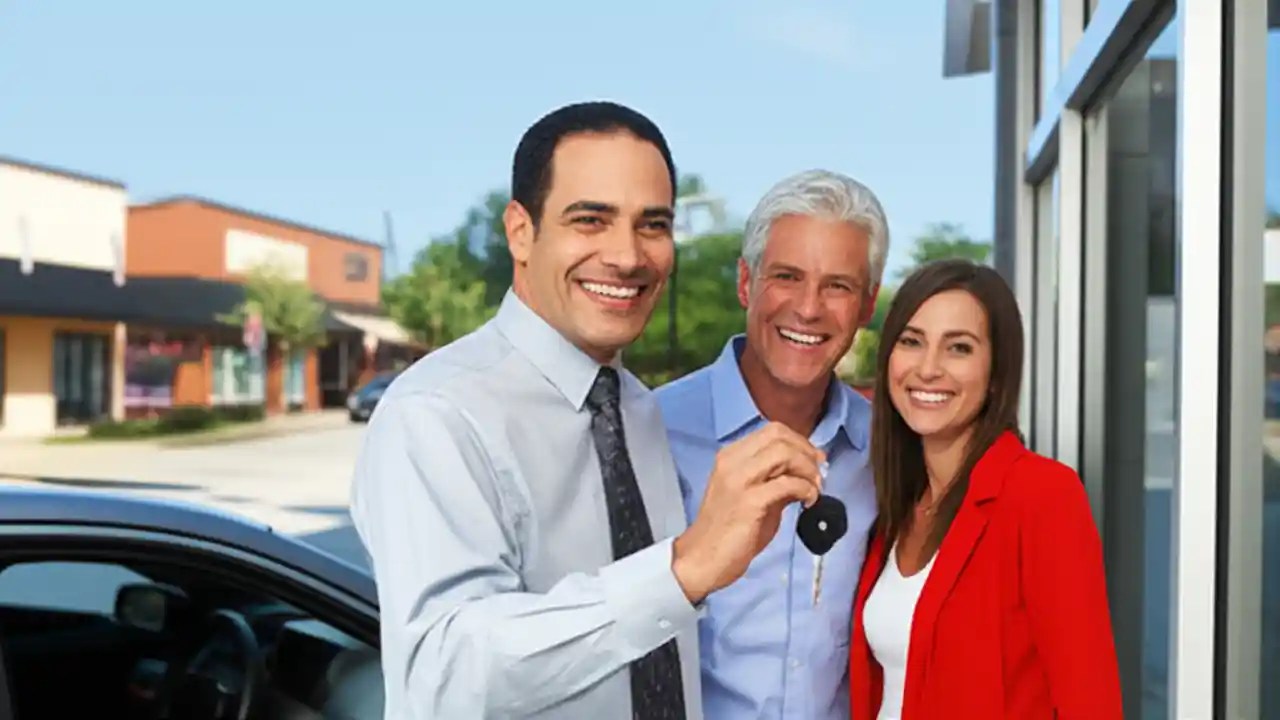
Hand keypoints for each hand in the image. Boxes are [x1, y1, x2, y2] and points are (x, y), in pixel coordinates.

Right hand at [671, 422, 824, 603]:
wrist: (702, 558)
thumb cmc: (726, 531)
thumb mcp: (751, 497)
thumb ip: (775, 480)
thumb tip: (805, 473)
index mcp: (731, 457)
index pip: (772, 431)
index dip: (799, 441)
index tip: (814, 459)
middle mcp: (732, 462)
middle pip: (779, 436)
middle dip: (806, 452)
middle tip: (818, 473)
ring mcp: (739, 480)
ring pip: (783, 453)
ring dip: (807, 468)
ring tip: (814, 488)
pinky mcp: (749, 501)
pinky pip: (787, 484)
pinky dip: (806, 489)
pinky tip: (809, 501)